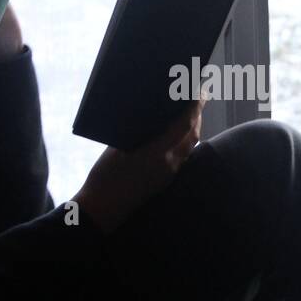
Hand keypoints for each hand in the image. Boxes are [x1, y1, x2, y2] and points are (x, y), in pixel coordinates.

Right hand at [73, 96, 207, 234]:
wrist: (102, 210)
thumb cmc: (104, 176)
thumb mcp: (117, 148)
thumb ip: (139, 132)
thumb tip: (153, 114)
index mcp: (156, 152)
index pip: (183, 124)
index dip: (194, 106)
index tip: (199, 90)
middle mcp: (169, 163)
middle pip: (192, 135)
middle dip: (198, 115)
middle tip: (199, 97)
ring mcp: (169, 174)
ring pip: (190, 147)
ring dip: (193, 129)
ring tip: (191, 113)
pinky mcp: (166, 181)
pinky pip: (183, 156)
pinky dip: (185, 141)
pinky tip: (179, 135)